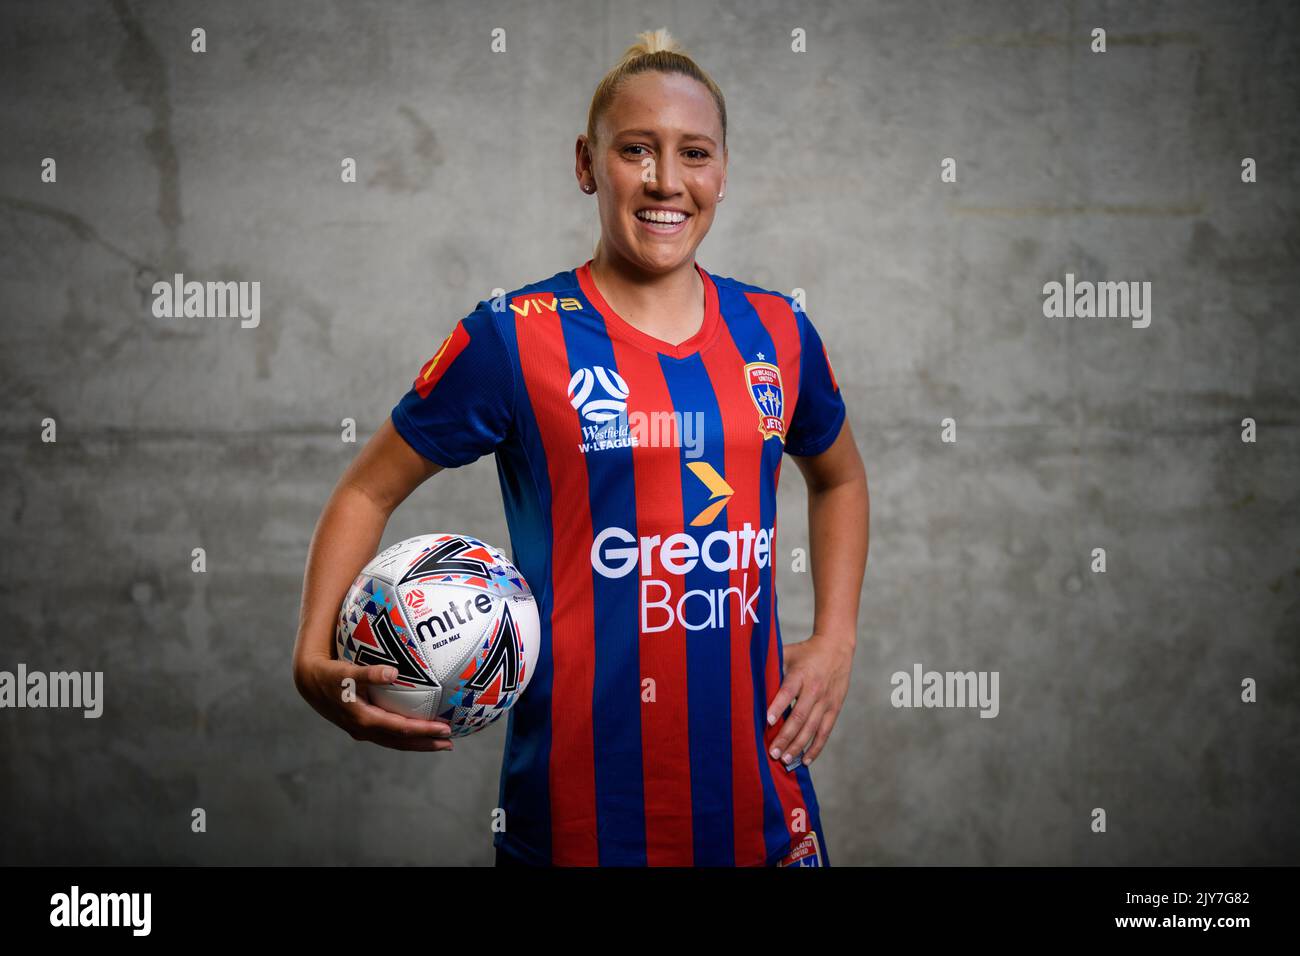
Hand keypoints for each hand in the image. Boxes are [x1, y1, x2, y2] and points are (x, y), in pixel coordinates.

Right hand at [294, 654, 453, 751]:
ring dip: (418, 742)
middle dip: (426, 743)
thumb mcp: (346, 673)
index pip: (401, 728)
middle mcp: (365, 729)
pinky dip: (406, 734)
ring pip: (395, 741)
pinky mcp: (362, 724)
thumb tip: (393, 672)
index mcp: (364, 720)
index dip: (424, 730)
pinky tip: (418, 727)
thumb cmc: (329, 675)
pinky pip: (389, 733)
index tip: (445, 728)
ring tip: (440, 742)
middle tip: (450, 743)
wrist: (309, 682)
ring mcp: (363, 730)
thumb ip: (369, 674)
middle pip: (401, 741)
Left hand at [765, 631, 854, 767]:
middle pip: (799, 716)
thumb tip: (745, 677)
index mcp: (800, 674)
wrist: (837, 647)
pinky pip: (825, 732)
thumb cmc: (805, 652)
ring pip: (812, 728)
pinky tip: (806, 760)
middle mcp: (814, 689)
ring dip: (798, 745)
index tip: (768, 721)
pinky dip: (816, 747)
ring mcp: (826, 701)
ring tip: (785, 759)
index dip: (778, 706)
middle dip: (785, 736)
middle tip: (773, 752)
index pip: (788, 692)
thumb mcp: (786, 653)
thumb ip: (770, 665)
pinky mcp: (834, 709)